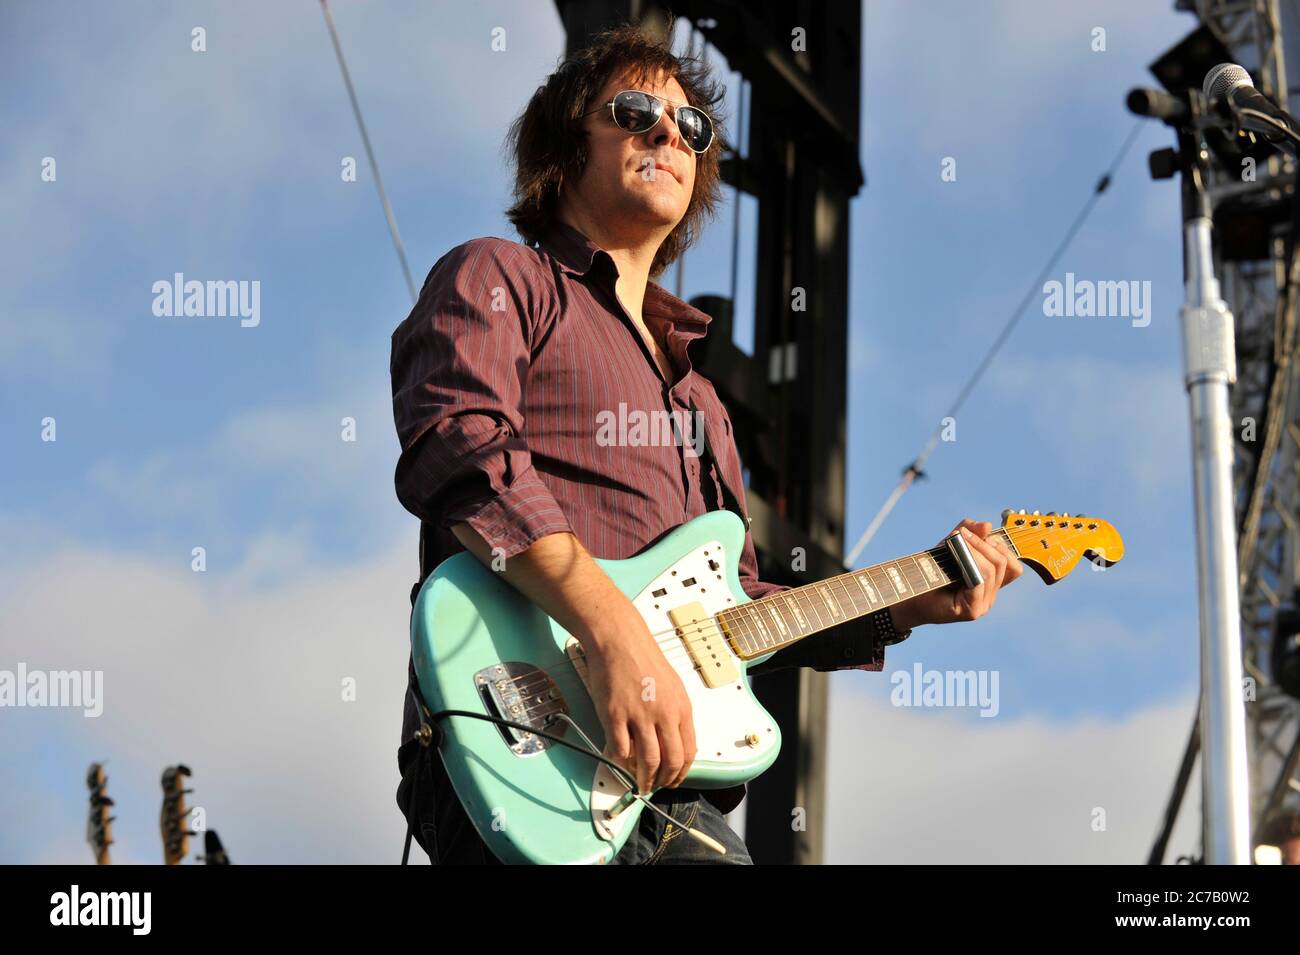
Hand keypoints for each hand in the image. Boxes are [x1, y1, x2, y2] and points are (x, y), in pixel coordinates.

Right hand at [582, 608, 696, 793]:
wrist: (620, 639)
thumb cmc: (645, 659)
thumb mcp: (673, 686)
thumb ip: (675, 715)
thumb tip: (672, 743)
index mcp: (681, 708)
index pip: (688, 752)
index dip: (681, 773)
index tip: (673, 780)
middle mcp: (664, 714)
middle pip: (670, 761)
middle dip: (663, 781)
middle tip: (655, 787)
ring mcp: (639, 715)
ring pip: (646, 760)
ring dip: (643, 778)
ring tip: (639, 784)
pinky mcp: (615, 714)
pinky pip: (619, 748)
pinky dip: (620, 761)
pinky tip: (620, 761)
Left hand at [894, 519, 1024, 628]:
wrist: (909, 592)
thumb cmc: (929, 571)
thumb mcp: (951, 545)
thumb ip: (969, 533)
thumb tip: (987, 525)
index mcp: (990, 582)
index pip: (1013, 566)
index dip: (1001, 546)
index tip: (981, 532)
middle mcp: (990, 595)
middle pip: (1004, 564)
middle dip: (984, 544)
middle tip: (962, 534)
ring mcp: (983, 604)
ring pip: (992, 571)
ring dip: (975, 550)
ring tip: (957, 541)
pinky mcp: (973, 610)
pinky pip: (979, 582)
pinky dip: (970, 563)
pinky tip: (958, 555)